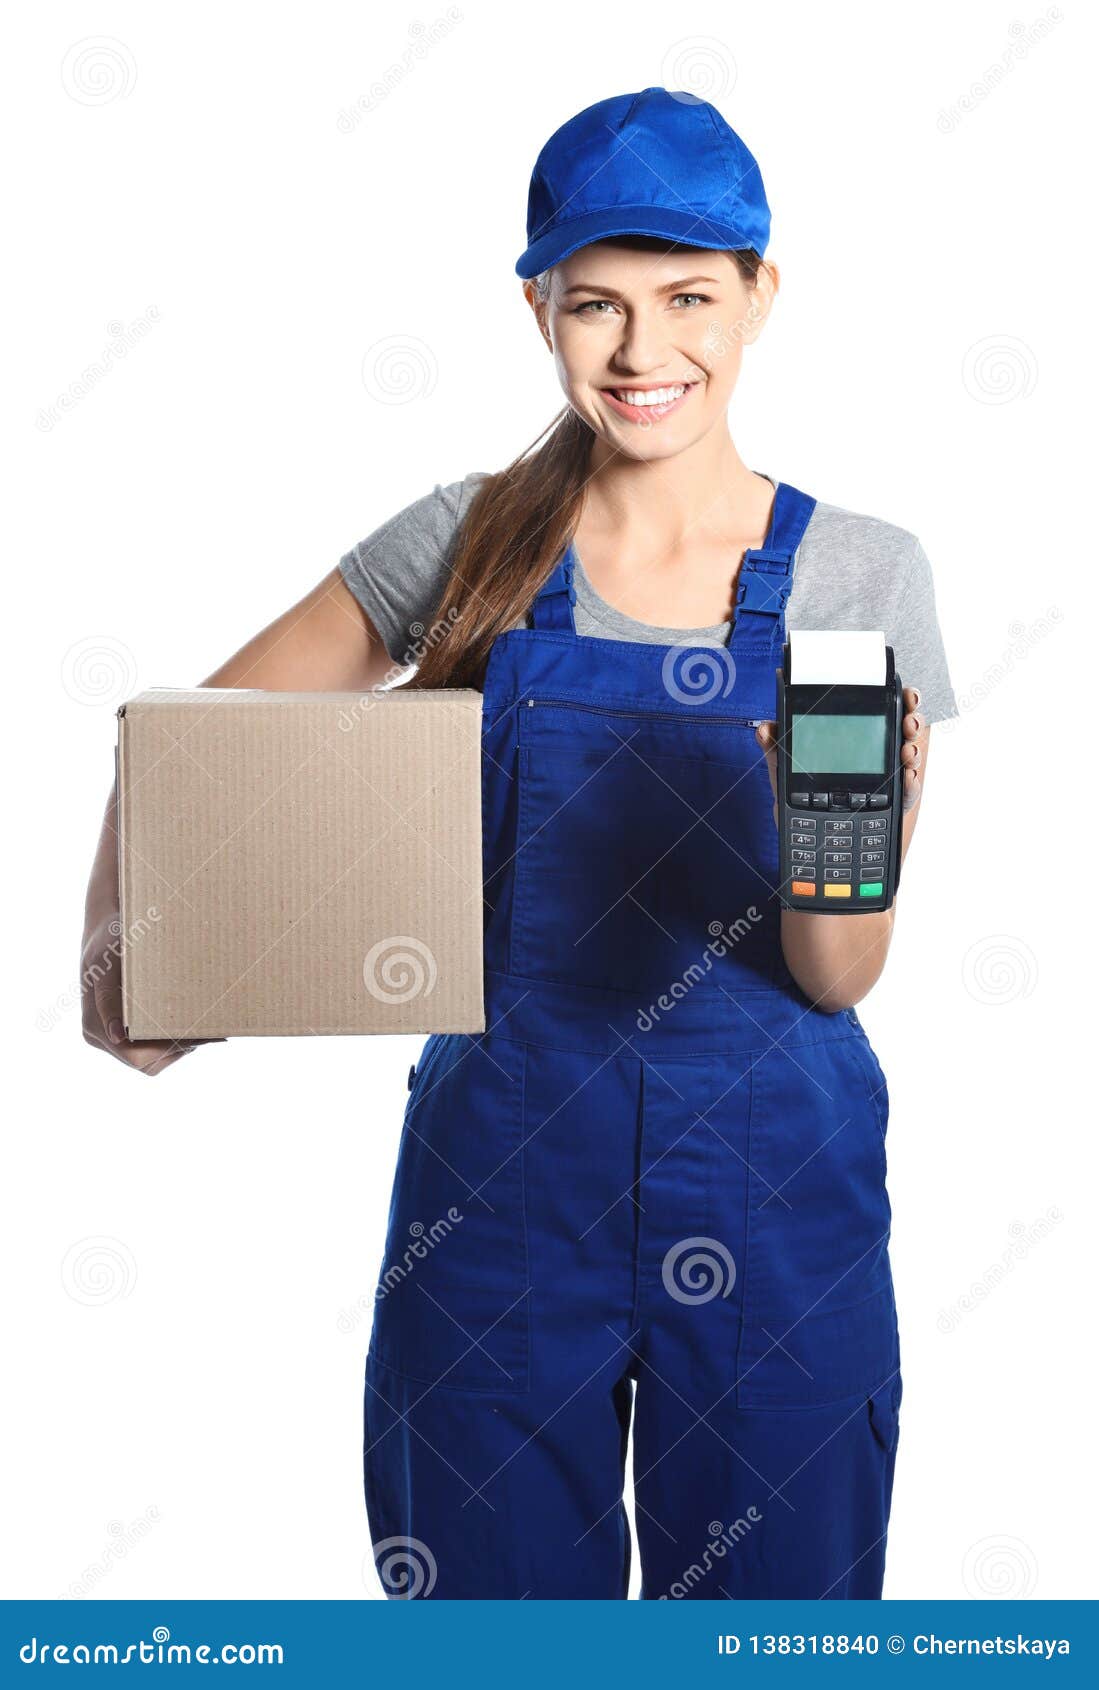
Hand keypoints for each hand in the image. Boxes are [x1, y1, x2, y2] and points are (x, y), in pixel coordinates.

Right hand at [80, 908, 221, 1075]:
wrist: (107, 930)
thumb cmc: (112, 940)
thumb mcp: (111, 960)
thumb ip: (109, 997)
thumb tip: (118, 1036)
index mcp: (95, 1026)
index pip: (135, 1056)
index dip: (167, 1050)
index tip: (196, 1034)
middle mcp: (101, 1037)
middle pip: (147, 1063)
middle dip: (179, 1048)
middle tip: (211, 1030)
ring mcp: (112, 1038)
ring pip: (153, 1060)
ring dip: (179, 1046)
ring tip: (207, 1027)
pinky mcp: (126, 1033)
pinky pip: (153, 1049)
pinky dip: (174, 1040)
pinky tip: (195, 1024)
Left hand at [754, 685, 925, 828]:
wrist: (809, 839)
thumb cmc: (802, 799)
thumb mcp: (786, 769)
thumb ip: (776, 747)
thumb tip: (765, 728)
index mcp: (857, 738)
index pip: (881, 711)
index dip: (898, 699)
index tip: (905, 694)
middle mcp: (878, 755)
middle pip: (904, 730)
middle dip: (913, 721)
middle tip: (909, 722)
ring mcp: (888, 779)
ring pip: (910, 758)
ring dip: (913, 750)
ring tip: (907, 751)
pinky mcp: (893, 806)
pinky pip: (908, 793)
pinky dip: (912, 784)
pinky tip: (908, 778)